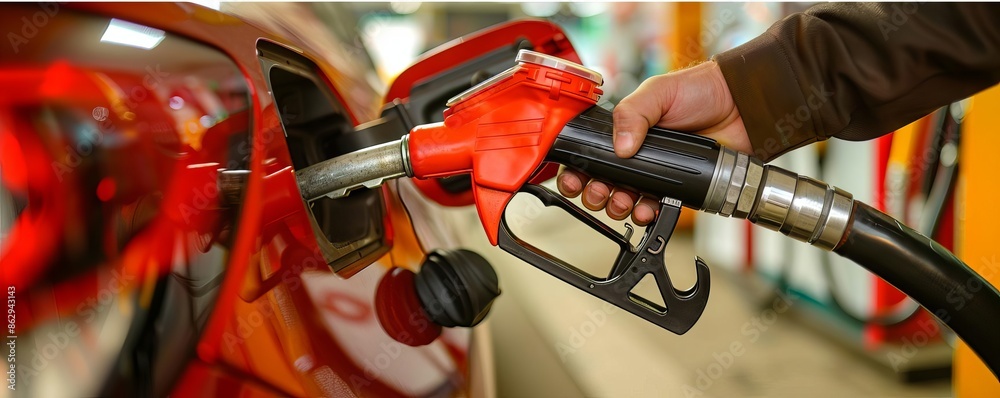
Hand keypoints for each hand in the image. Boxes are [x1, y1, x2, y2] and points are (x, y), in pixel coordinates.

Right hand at [556, 61, 751, 224]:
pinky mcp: (676, 190)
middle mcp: (636, 155)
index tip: (573, 179)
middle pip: (602, 184)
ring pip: (624, 201)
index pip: (591, 155)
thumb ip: (633, 114)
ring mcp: (655, 174)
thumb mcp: (658, 92)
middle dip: (595, 194)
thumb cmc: (700, 91)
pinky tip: (646, 209)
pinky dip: (645, 214)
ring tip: (623, 202)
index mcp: (624, 131)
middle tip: (599, 193)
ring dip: (617, 207)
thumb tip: (620, 147)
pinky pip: (654, 209)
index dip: (577, 170)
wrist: (740, 106)